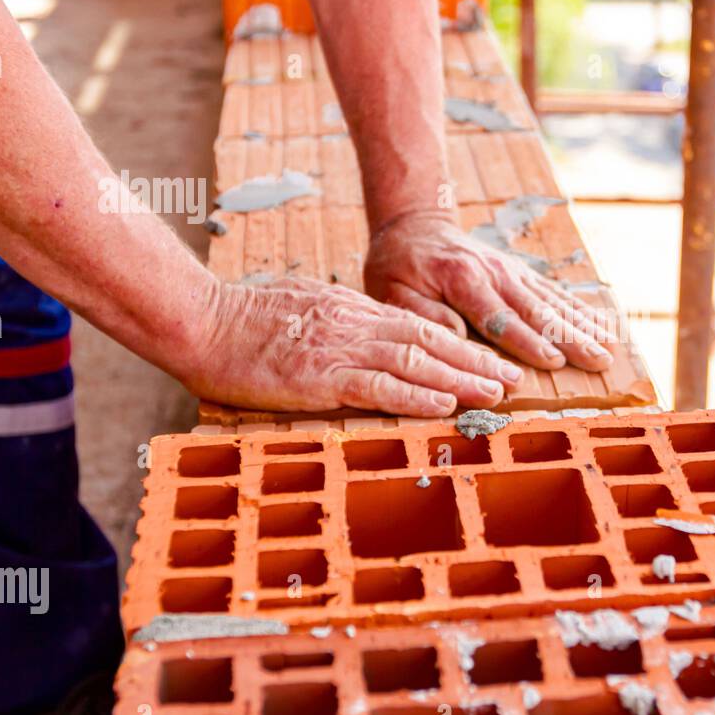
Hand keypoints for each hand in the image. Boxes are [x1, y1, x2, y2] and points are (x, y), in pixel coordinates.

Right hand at [184, 276, 521, 415]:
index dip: (459, 344)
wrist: (202, 321)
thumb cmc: (243, 320)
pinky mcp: (320, 375)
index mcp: (351, 310)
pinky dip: (415, 396)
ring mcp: (339, 349)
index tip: (488, 358)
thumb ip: (339, 323)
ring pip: (415, 362)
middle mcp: (354, 325)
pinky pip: (378, 386)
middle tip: (513, 379)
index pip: (417, 326)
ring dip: (459, 379)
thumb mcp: (303, 309)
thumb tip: (366, 340)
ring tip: (495, 393)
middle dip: (475, 360)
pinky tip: (444, 405)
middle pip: (429, 341)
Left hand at [364, 213, 613, 371]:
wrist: (414, 224)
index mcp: (462, 279)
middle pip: (537, 311)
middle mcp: (495, 274)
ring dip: (584, 327)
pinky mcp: (521, 274)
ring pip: (554, 302)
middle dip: (571, 338)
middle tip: (598, 360)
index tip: (553, 361)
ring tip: (610, 349)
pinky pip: (555, 293)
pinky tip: (604, 326)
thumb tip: (458, 339)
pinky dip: (581, 310)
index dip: (527, 341)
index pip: (499, 317)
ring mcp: (512, 272)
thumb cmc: (398, 265)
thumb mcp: (392, 290)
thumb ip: (423, 315)